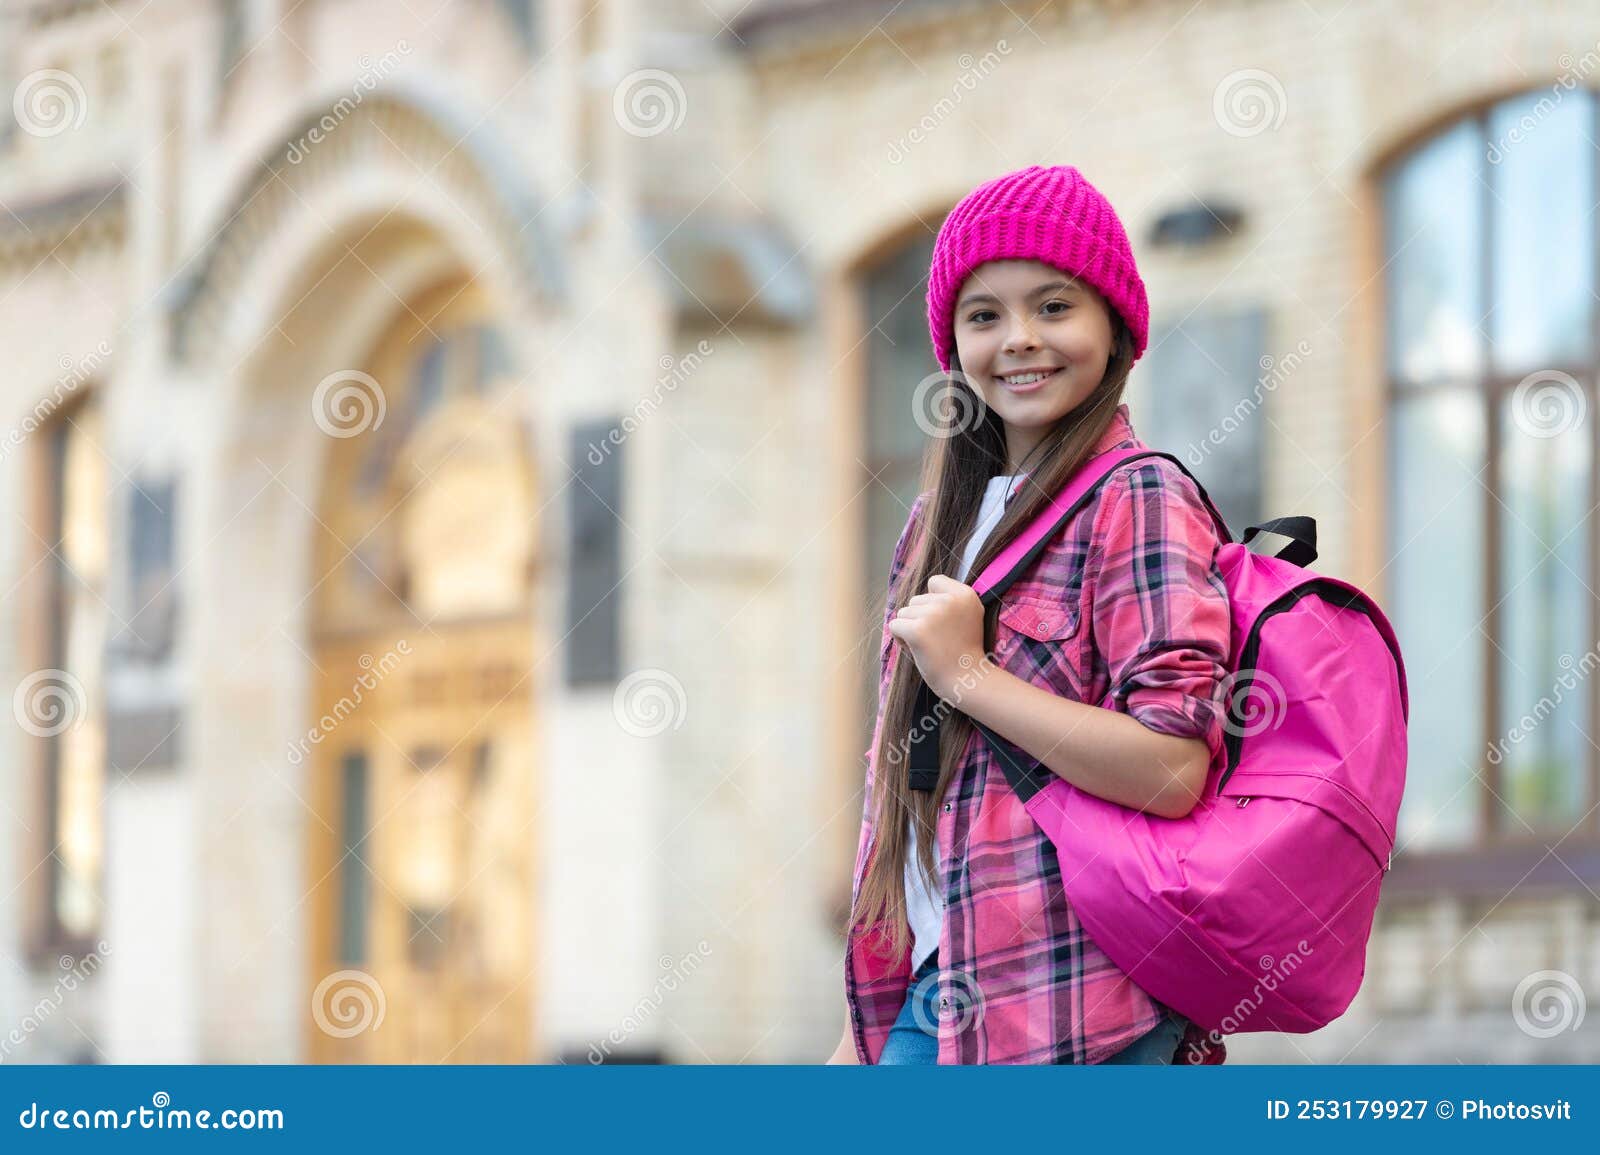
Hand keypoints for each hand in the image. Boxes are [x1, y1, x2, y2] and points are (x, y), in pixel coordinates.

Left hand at [885, 574, 987, 701]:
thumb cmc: (963, 651)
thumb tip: (917, 597)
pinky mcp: (917, 631)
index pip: (935, 582)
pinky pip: (894, 626)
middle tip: (939, 640)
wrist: (968, 680)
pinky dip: (900, 639)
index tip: (946, 622)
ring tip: (930, 646)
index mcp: (966, 594)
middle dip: (920, 618)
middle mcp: (950, 600)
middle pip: (916, 599)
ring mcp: (933, 614)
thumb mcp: (968, 616)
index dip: (933, 601)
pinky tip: (917, 650)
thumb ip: (949, 600)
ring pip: (904, 613)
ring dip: (910, 629)